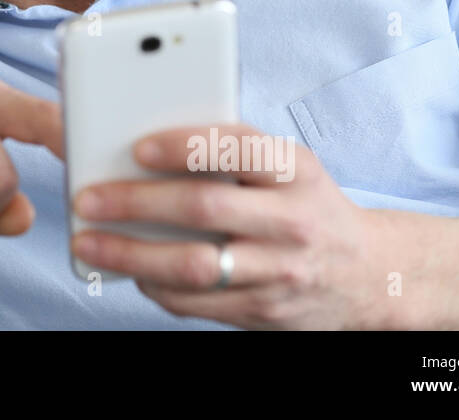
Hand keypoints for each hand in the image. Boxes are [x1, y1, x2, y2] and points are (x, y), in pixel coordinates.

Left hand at [69, 123, 391, 328]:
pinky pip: (196, 303)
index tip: (137, 147)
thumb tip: (143, 147)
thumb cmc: (307, 204)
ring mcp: (279, 272)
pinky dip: (153, 286)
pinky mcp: (263, 312)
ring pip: (193, 265)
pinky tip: (129, 270)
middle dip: (136, 203)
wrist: (370, 275)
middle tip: (89, 198)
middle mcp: (292, 221)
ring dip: (130, 255)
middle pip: (204, 208)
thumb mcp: (288, 167)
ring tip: (88, 243)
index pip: (237, 148)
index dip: (184, 146)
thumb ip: (231, 153)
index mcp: (295, 170)